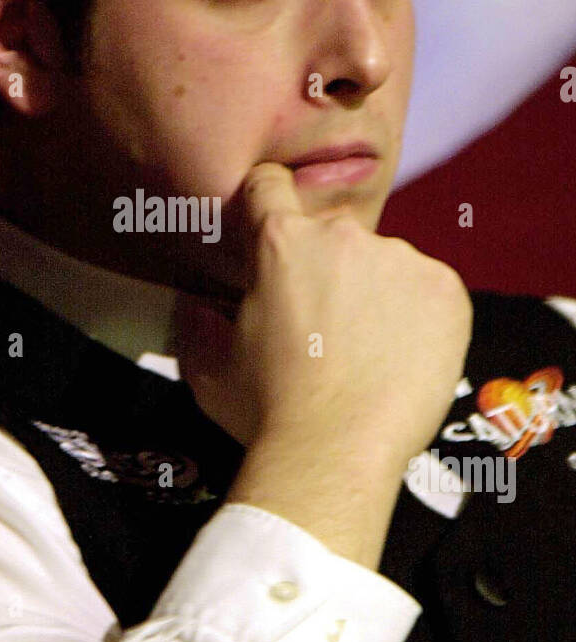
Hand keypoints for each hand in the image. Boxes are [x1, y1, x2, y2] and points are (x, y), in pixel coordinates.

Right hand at [175, 162, 472, 567]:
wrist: (335, 455)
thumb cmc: (270, 416)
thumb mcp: (211, 370)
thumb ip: (199, 327)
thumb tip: (196, 308)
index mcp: (279, 243)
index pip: (270, 186)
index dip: (268, 205)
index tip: (274, 232)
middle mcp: (341, 237)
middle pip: (333, 235)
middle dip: (329, 271)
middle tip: (326, 330)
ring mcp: (400, 260)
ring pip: (385, 265)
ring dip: (377, 295)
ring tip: (368, 355)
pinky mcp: (445, 290)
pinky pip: (431, 291)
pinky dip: (420, 318)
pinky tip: (401, 359)